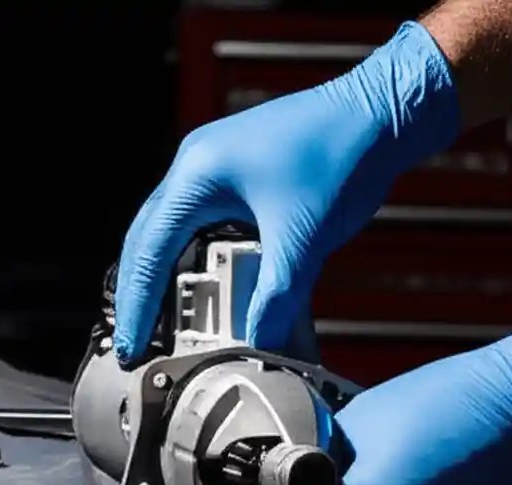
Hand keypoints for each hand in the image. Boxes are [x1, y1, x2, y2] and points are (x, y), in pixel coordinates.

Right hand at [112, 21, 459, 363]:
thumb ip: (279, 295)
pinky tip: (212, 292)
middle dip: (141, 293)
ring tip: (167, 324)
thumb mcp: (304, 237)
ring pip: (176, 235)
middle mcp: (196, 168)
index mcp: (197, 175)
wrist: (382, 112)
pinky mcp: (239, 178)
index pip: (149, 250)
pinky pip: (205, 227)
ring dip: (170, 279)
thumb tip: (260, 343)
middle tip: (138, 342)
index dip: (137, 303)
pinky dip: (202, 263)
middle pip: (150, 241)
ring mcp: (216, 170)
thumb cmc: (341, 152)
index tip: (129, 345)